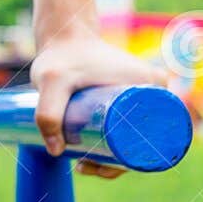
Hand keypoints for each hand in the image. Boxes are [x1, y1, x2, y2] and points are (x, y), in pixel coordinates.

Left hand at [29, 31, 171, 179]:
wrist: (63, 34)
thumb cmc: (62, 56)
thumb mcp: (51, 81)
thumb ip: (47, 112)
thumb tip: (57, 152)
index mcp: (153, 86)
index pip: (154, 138)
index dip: (130, 163)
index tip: (98, 166)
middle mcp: (154, 91)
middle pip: (143, 142)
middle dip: (117, 164)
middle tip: (84, 166)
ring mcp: (142, 94)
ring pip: (135, 138)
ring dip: (116, 159)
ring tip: (83, 164)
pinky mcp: (128, 97)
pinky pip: (131, 129)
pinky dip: (118, 147)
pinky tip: (97, 159)